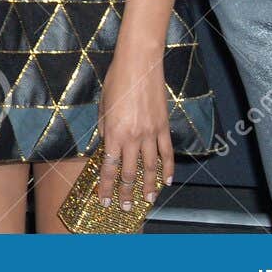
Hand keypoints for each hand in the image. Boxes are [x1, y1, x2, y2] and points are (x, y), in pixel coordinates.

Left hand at [95, 45, 173, 209]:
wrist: (139, 63)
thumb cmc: (116, 80)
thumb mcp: (103, 105)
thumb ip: (104, 129)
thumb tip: (106, 147)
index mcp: (114, 132)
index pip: (110, 168)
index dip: (107, 188)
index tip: (105, 201)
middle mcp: (133, 137)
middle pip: (130, 173)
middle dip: (126, 193)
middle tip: (126, 208)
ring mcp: (151, 133)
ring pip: (151, 168)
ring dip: (149, 187)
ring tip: (148, 201)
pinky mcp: (164, 127)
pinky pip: (167, 153)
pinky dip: (168, 169)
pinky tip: (167, 181)